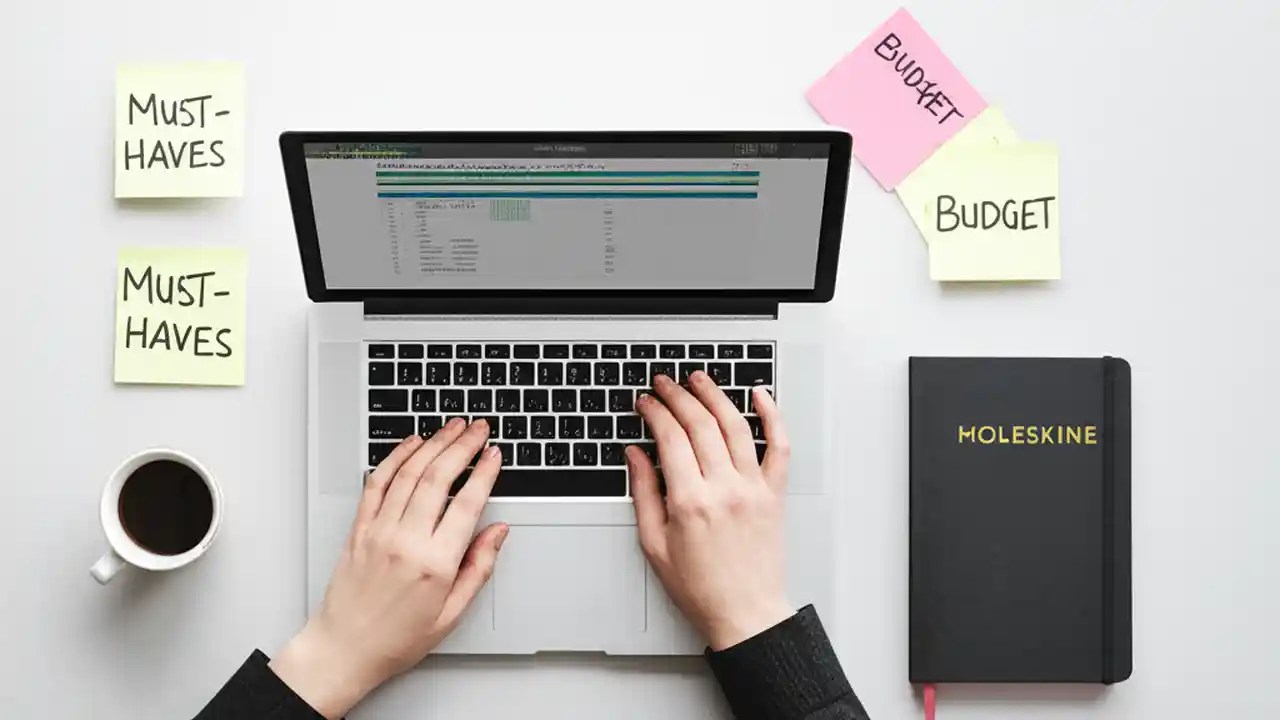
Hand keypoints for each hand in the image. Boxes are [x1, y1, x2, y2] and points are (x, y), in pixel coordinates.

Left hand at [270, 419, 507, 718]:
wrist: (343, 649)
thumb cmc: (396, 639)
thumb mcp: (452, 614)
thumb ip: (479, 568)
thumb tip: (497, 533)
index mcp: (435, 564)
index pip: (467, 503)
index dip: (484, 472)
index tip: (494, 454)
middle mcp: (405, 541)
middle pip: (439, 477)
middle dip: (463, 445)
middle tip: (478, 429)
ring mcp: (379, 531)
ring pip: (409, 473)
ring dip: (434, 444)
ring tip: (452, 428)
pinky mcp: (359, 528)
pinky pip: (377, 483)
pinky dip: (395, 457)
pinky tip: (411, 444)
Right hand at [629, 372, 792, 650]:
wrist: (745, 613)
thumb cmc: (701, 588)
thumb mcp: (655, 544)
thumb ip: (643, 493)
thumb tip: (635, 455)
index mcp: (690, 502)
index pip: (669, 438)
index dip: (654, 412)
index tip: (645, 402)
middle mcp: (724, 489)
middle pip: (700, 424)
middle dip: (677, 396)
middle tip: (665, 384)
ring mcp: (752, 488)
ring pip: (735, 425)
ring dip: (715, 395)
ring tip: (699, 380)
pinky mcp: (774, 494)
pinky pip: (779, 446)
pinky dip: (772, 416)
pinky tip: (761, 396)